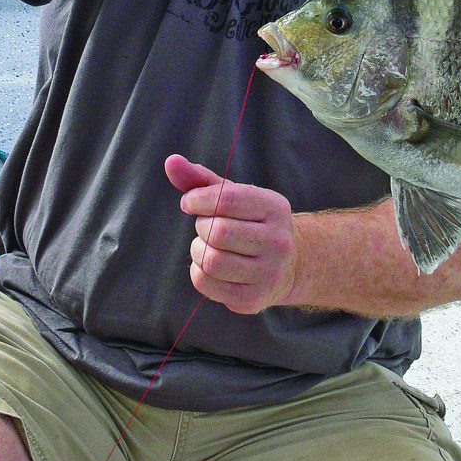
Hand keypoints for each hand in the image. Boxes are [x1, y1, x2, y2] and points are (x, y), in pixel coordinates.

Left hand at [165, 154, 296, 314]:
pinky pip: (206, 283)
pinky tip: (209, 267)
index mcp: (275, 207)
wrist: (289, 265)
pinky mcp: (253, 299)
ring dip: (197, 250)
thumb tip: (171, 161)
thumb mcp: (234, 197)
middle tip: (207, 227)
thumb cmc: (251, 223)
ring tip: (206, 246)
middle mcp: (278, 240)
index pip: (229, 199)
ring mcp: (268, 272)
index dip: (199, 199)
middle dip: (202, 227)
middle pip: (218, 232)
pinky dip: (198, 272)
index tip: (189, 202)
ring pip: (211, 260)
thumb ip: (201, 179)